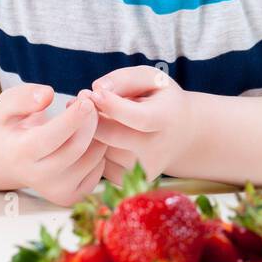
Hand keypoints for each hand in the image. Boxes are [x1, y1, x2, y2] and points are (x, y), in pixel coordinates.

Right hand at [0, 83, 105, 206]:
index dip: (73, 117)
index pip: (52, 137)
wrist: (10, 158)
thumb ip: (22, 97)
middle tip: (90, 101)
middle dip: (90, 120)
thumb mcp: (5, 105)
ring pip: (93, 158)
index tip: (86, 99)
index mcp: (19, 154)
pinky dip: (101, 149)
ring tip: (87, 117)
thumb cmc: (11, 125)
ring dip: (98, 133)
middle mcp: (37, 178)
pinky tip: (89, 136)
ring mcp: (56, 191)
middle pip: (76, 147)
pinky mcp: (73, 197)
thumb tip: (47, 95)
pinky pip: (100, 168)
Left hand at [82, 65, 192, 184]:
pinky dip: (93, 147)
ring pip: (101, 149)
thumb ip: (125, 79)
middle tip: (80, 99)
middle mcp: (156, 151)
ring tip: (93, 113)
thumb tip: (96, 89)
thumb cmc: (162, 100)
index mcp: (165, 120)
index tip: (93, 92)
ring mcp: (142, 171)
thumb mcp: (151, 79)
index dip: (113, 105)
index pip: (138, 118)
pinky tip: (100, 133)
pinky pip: (98, 163)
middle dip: (90, 117)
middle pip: (112, 136)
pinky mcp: (128, 182)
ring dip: (89, 130)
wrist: (181, 134)